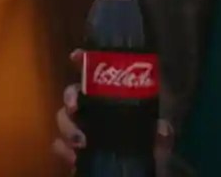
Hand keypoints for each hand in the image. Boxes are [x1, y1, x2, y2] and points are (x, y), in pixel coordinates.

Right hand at [51, 50, 172, 168]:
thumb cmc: (148, 152)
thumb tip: (161, 128)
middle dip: (69, 96)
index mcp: (112, 99)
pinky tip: (72, 156)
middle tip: (74, 107)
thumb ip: (161, 134)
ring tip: (80, 142)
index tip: (75, 56)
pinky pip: (58, 145)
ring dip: (67, 127)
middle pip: (72, 93)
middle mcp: (93, 111)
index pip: (93, 73)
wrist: (137, 174)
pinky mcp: (72, 151)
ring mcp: (81, 129)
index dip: (82, 61)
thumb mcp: (159, 140)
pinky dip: (62, 149)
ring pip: (63, 118)